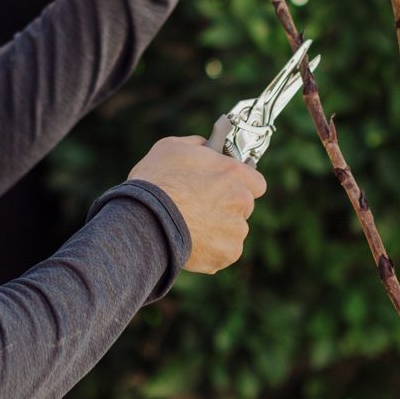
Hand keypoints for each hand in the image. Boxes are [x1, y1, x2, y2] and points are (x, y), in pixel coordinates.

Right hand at [128, 136, 266, 274]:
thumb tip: (207, 145)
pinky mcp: (228, 253)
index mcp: (233, 172)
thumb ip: (198, 145)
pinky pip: (224, 251)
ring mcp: (236, 229)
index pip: (256, 181)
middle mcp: (241, 200)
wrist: (143, 221)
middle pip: (243, 206)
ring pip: (233, 229)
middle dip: (227, 206)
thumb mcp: (172, 147)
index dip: (241, 184)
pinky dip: (212, 249)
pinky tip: (191, 241)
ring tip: (191, 226)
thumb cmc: (155, 181)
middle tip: (201, 207)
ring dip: (219, 229)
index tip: (228, 187)